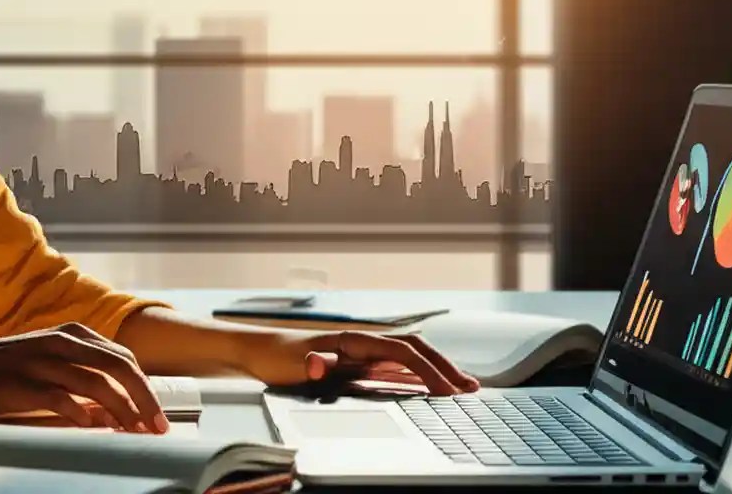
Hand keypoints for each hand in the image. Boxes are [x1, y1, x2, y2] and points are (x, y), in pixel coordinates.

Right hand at [0, 322, 169, 433]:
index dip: (146, 388)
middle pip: (120, 367)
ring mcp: (42, 360)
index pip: (124, 358)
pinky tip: (92, 428)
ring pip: (97, 383)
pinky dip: (81, 412)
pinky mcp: (22, 382)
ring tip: (135, 434)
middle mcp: (61, 342)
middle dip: (145, 400)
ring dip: (123, 411)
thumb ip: (80, 384)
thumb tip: (112, 414)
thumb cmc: (1, 372)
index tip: (158, 417)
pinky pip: (60, 396)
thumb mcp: (47, 369)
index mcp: (72, 335)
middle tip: (158, 429)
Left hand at [240, 330, 480, 395]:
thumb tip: (320, 365)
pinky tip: (432, 388)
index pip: (404, 353)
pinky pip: (400, 367)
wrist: (263, 350)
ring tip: (464, 389)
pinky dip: (422, 376)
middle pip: (416, 350)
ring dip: (438, 370)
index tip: (447, 391)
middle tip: (469, 390)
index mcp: (358, 340)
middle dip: (445, 368)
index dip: (428, 371)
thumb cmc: (279, 357)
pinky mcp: (362, 363)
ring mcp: (366, 352)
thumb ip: (312, 363)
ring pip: (412, 357)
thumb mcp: (295, 363)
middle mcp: (366, 342)